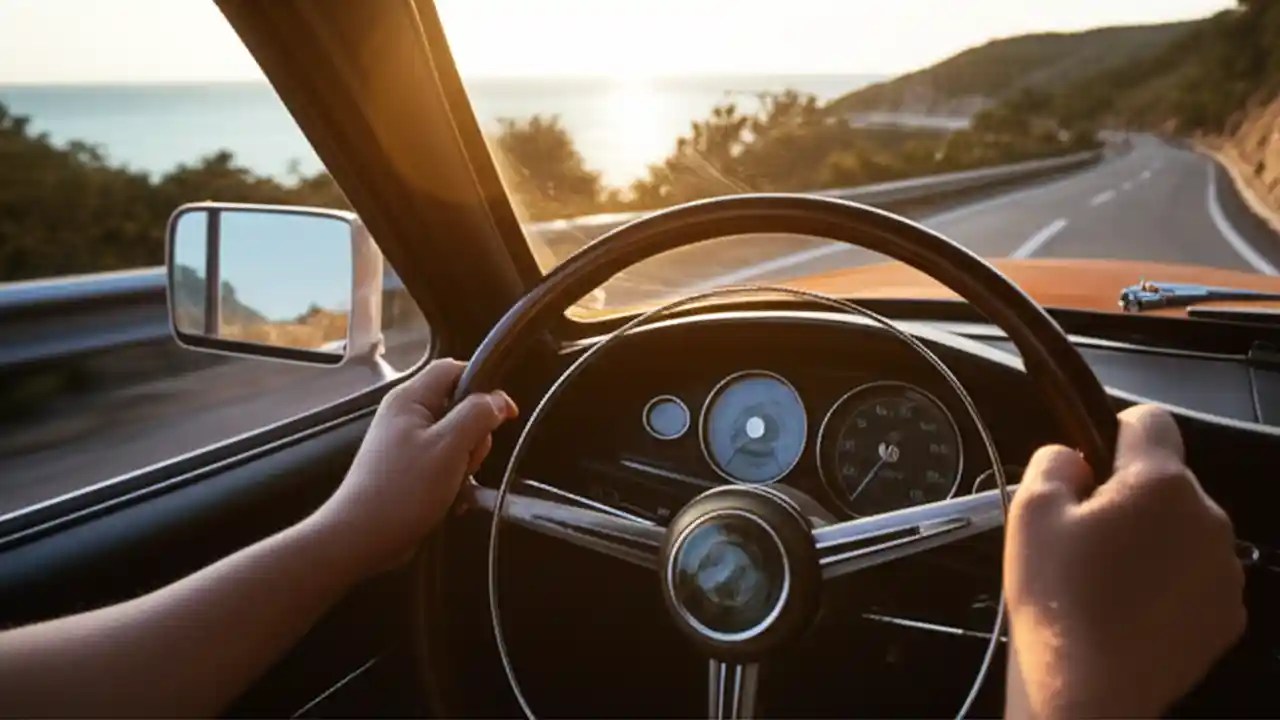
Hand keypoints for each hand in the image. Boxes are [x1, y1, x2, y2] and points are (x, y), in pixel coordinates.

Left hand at [308, 359, 516, 578]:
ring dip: (465, 462)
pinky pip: (445, 463)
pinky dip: (454, 479)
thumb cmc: (402, 491)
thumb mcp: (449, 447)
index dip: (484, 386)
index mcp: (410, 398)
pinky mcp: (409, 468)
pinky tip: (450, 498)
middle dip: (474, 435)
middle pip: (459, 407)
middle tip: (466, 460)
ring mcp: (406, 443)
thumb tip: (498, 400)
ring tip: (454, 484)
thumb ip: (477, 415)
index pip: (455, 369)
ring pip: (456, 439)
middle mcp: (406, 415)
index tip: (505, 414)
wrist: (361, 538)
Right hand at [1004, 405, 1244, 718]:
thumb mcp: (1030, 512)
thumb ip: (1054, 463)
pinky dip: (1169, 587)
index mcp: (1160, 482)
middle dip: (1129, 500)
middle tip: (1083, 542)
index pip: (1149, 420)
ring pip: (1183, 533)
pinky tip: (1131, 614)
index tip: (1086, 472)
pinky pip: (1196, 579)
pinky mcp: (1229, 616)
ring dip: (1152, 544)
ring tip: (1106, 584)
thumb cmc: (1056, 596)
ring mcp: (1226, 570)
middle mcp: (1208, 517)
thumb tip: (1074, 458)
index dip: (1111, 435)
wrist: (1087, 691)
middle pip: (1165, 484)